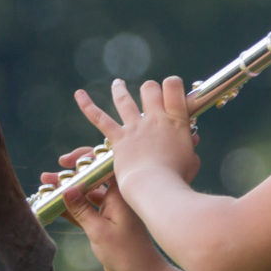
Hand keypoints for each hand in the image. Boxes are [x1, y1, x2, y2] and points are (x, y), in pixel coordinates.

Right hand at [38, 146, 166, 270]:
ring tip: (44, 188)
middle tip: (48, 177)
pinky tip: (52, 206)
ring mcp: (110, 209)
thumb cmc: (126, 253)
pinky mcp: (105, 222)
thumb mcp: (99, 231)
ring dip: (66, 192)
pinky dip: (70, 208)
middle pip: (91, 177)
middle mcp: (117, 197)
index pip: (104, 164)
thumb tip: (65, 189)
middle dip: (69, 176)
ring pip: (85, 194)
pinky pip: (85, 210)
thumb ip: (81, 209)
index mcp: (121, 193)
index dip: (85, 158)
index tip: (65, 162)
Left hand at [75, 77, 200, 193]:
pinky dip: (88, 106)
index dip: (173, 85)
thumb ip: (190, 150)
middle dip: (150, 89)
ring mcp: (135, 127)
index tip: (173, 91)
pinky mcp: (118, 138)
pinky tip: (79, 94)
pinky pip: (99, 118)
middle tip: (150, 96)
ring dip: (120, 89)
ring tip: (118, 83)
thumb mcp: (191, 162)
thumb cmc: (177, 179)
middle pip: (150, 89)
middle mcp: (155, 118)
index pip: (174, 88)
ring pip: (124, 99)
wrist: (156, 187)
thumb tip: (191, 144)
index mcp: (176, 121)